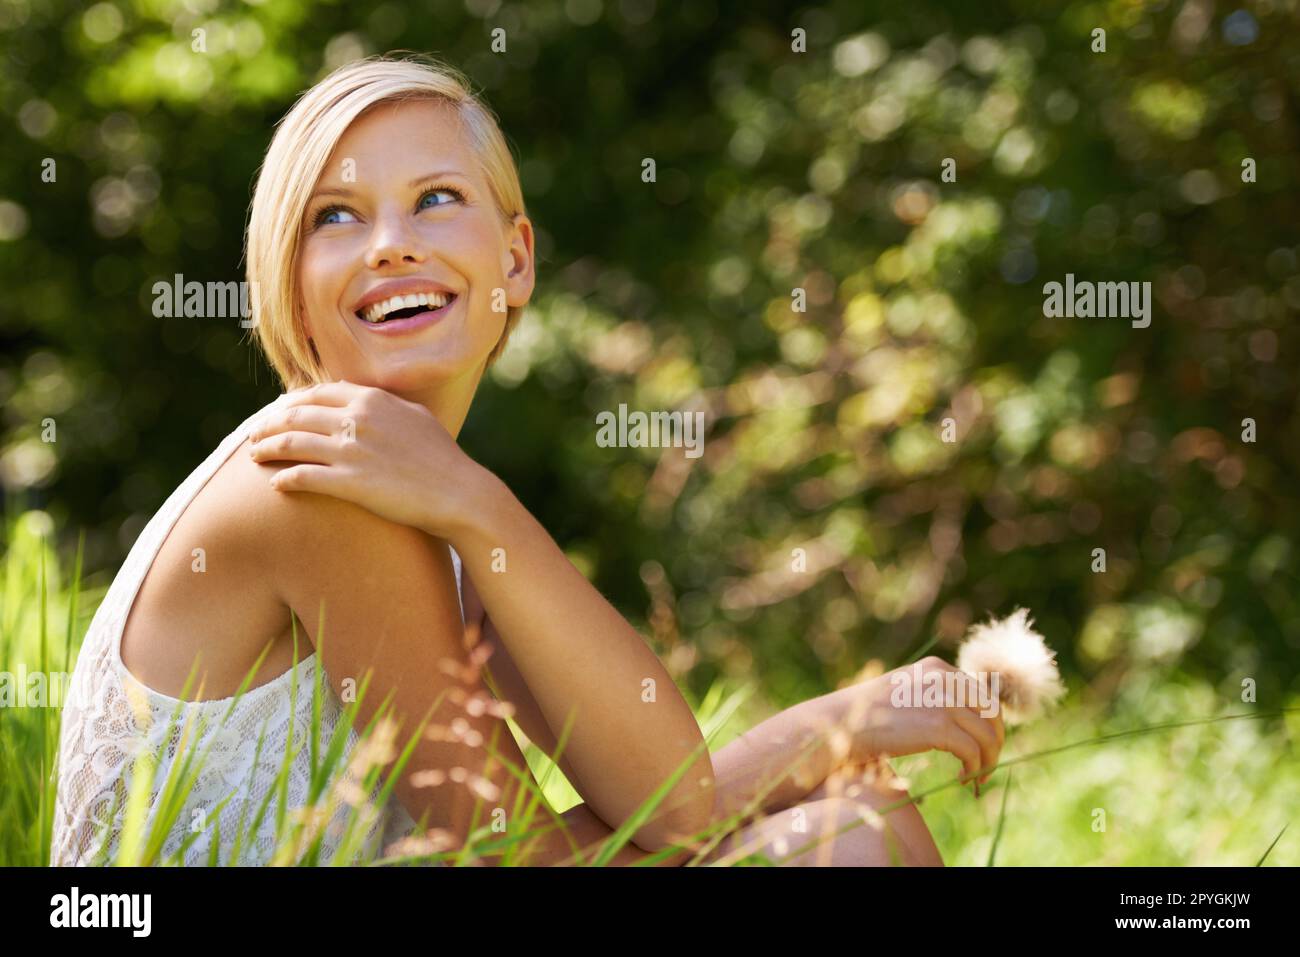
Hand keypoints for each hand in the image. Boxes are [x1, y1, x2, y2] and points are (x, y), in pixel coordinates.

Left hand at [247, 380, 488, 538]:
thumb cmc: (443, 458)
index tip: (280, 411)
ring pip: (292, 443)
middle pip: (295, 415)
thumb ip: (386, 405)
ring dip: (267, 449)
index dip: (292, 402)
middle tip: (255, 435)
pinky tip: (276, 485)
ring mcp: (351, 450)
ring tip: (254, 457)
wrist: (459, 492)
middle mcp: (357, 419)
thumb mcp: (417, 417)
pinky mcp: (350, 483)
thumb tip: (365, 399)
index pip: (316, 392)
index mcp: (371, 399)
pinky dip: (284, 479)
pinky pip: (303, 477)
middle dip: (268, 424)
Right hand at [831, 656, 1005, 793]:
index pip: (983, 695)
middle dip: (995, 743)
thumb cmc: (867, 716)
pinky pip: (974, 753)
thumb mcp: (906, 694)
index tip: (982, 747)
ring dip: (987, 762)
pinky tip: (962, 780)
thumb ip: (934, 697)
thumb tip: (964, 721)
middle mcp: (945, 679)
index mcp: (938, 668)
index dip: (989, 724)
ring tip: (976, 780)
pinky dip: (974, 770)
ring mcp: (943, 702)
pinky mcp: (938, 727)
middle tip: (985, 767)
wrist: (841, 724)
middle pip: (993, 713)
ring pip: (988, 735)